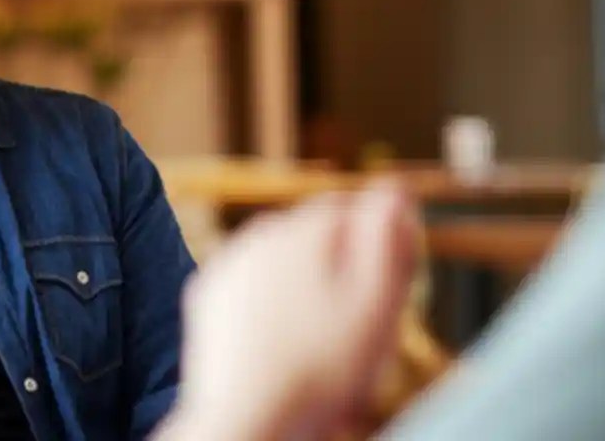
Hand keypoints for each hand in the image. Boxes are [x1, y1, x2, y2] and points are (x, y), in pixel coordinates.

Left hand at [158, 183, 420, 440]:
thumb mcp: (375, 303)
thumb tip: (397, 186)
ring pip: (280, 262)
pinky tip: (282, 343)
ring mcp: (227, 265)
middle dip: (337, 264)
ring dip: (302, 286)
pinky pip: (251, 289)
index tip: (385, 288)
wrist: (245, 421)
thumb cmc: (320, 370)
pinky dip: (268, 308)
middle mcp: (257, 235)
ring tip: (318, 341)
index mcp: (301, 229)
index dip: (376, 244)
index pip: (350, 209)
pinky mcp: (207, 297)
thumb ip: (387, 239)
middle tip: (354, 323)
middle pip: (314, 234)